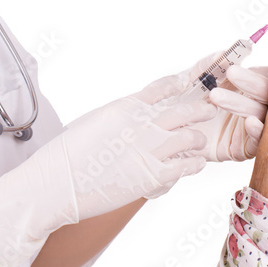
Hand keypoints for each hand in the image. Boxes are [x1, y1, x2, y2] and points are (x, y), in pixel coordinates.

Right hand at [0, 91, 215, 266]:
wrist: (57, 183)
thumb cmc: (68, 155)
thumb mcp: (93, 123)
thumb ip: (118, 118)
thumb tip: (130, 117)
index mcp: (125, 107)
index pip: (162, 87)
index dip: (180, 83)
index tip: (189, 82)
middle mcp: (141, 124)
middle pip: (184, 110)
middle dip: (200, 110)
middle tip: (209, 110)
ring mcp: (149, 150)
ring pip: (191, 137)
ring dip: (197, 139)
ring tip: (198, 142)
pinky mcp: (153, 176)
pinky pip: (187, 165)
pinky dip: (194, 163)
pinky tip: (194, 163)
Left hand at [132, 54, 267, 161]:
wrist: (170, 132)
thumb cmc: (185, 103)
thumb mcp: (193, 79)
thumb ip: (208, 65)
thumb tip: (223, 52)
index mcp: (250, 85)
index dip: (265, 69)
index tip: (249, 62)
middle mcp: (256, 104)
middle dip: (252, 82)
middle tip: (232, 72)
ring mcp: (252, 126)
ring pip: (262, 115)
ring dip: (244, 104)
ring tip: (217, 96)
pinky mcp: (245, 148)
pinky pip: (259, 142)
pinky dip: (259, 132)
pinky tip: (250, 122)